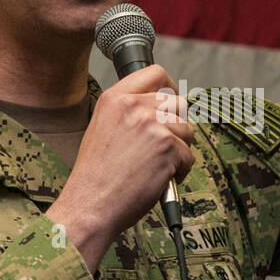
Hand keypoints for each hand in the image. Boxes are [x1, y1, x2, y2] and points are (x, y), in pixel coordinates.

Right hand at [47, 64, 195, 268]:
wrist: (90, 205)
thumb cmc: (95, 176)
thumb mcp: (103, 129)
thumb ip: (128, 113)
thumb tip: (161, 108)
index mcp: (115, 98)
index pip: (154, 74)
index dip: (168, 86)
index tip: (171, 101)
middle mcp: (133, 106)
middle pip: (178, 103)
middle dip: (176, 127)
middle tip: (160, 149)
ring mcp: (152, 125)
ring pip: (187, 131)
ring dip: (179, 151)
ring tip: (154, 168)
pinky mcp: (167, 147)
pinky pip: (189, 156)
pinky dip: (179, 171)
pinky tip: (157, 179)